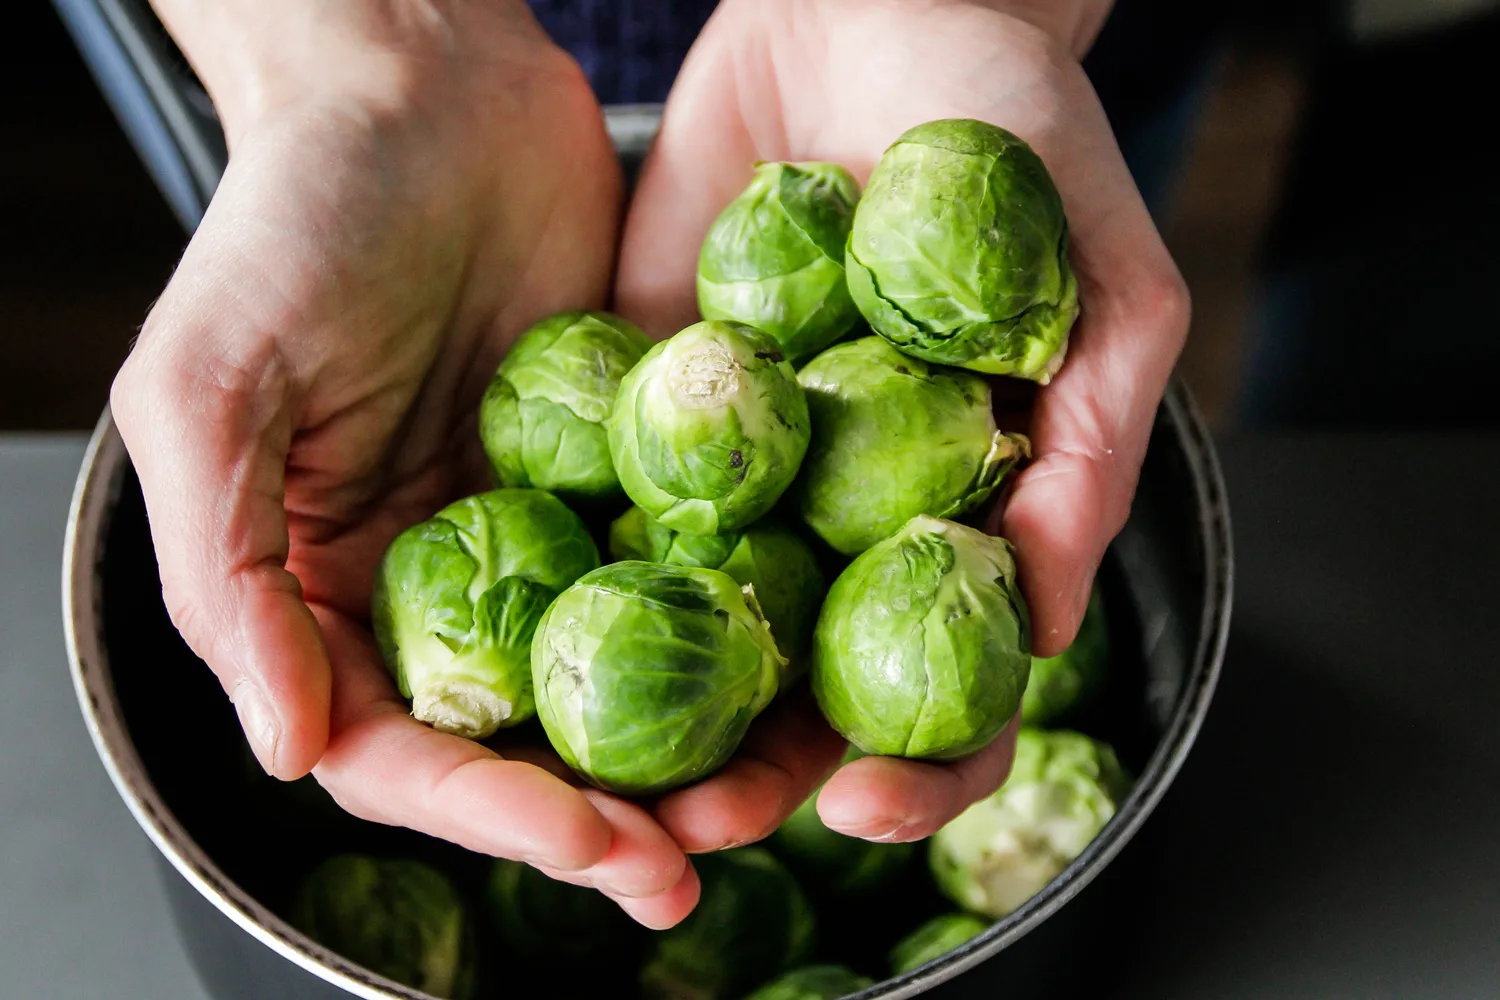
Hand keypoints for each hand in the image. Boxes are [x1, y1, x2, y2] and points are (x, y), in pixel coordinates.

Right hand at [115, 0, 697, 925]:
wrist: (428, 84)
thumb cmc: (295, 218)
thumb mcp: (214, 389)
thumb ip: (227, 574)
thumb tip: (285, 748)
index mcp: (329, 589)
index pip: (400, 750)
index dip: (486, 816)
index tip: (586, 845)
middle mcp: (441, 581)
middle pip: (519, 745)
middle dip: (597, 820)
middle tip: (684, 868)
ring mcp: (542, 531)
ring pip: (615, 683)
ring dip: (682, 758)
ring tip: (761, 806)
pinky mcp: (628, 470)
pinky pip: (682, 573)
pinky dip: (731, 634)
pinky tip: (791, 680)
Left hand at [617, 0, 1188, 841]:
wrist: (875, 0)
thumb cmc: (1022, 131)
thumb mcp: (1110, 284)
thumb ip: (1095, 448)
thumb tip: (1051, 619)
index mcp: (968, 511)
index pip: (953, 686)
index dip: (920, 764)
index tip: (862, 799)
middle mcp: (853, 507)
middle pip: (810, 685)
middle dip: (763, 771)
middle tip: (704, 827)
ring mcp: (747, 461)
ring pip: (701, 625)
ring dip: (657, 715)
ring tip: (604, 774)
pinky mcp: (649, 398)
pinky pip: (611, 495)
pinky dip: (578, 570)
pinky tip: (535, 629)